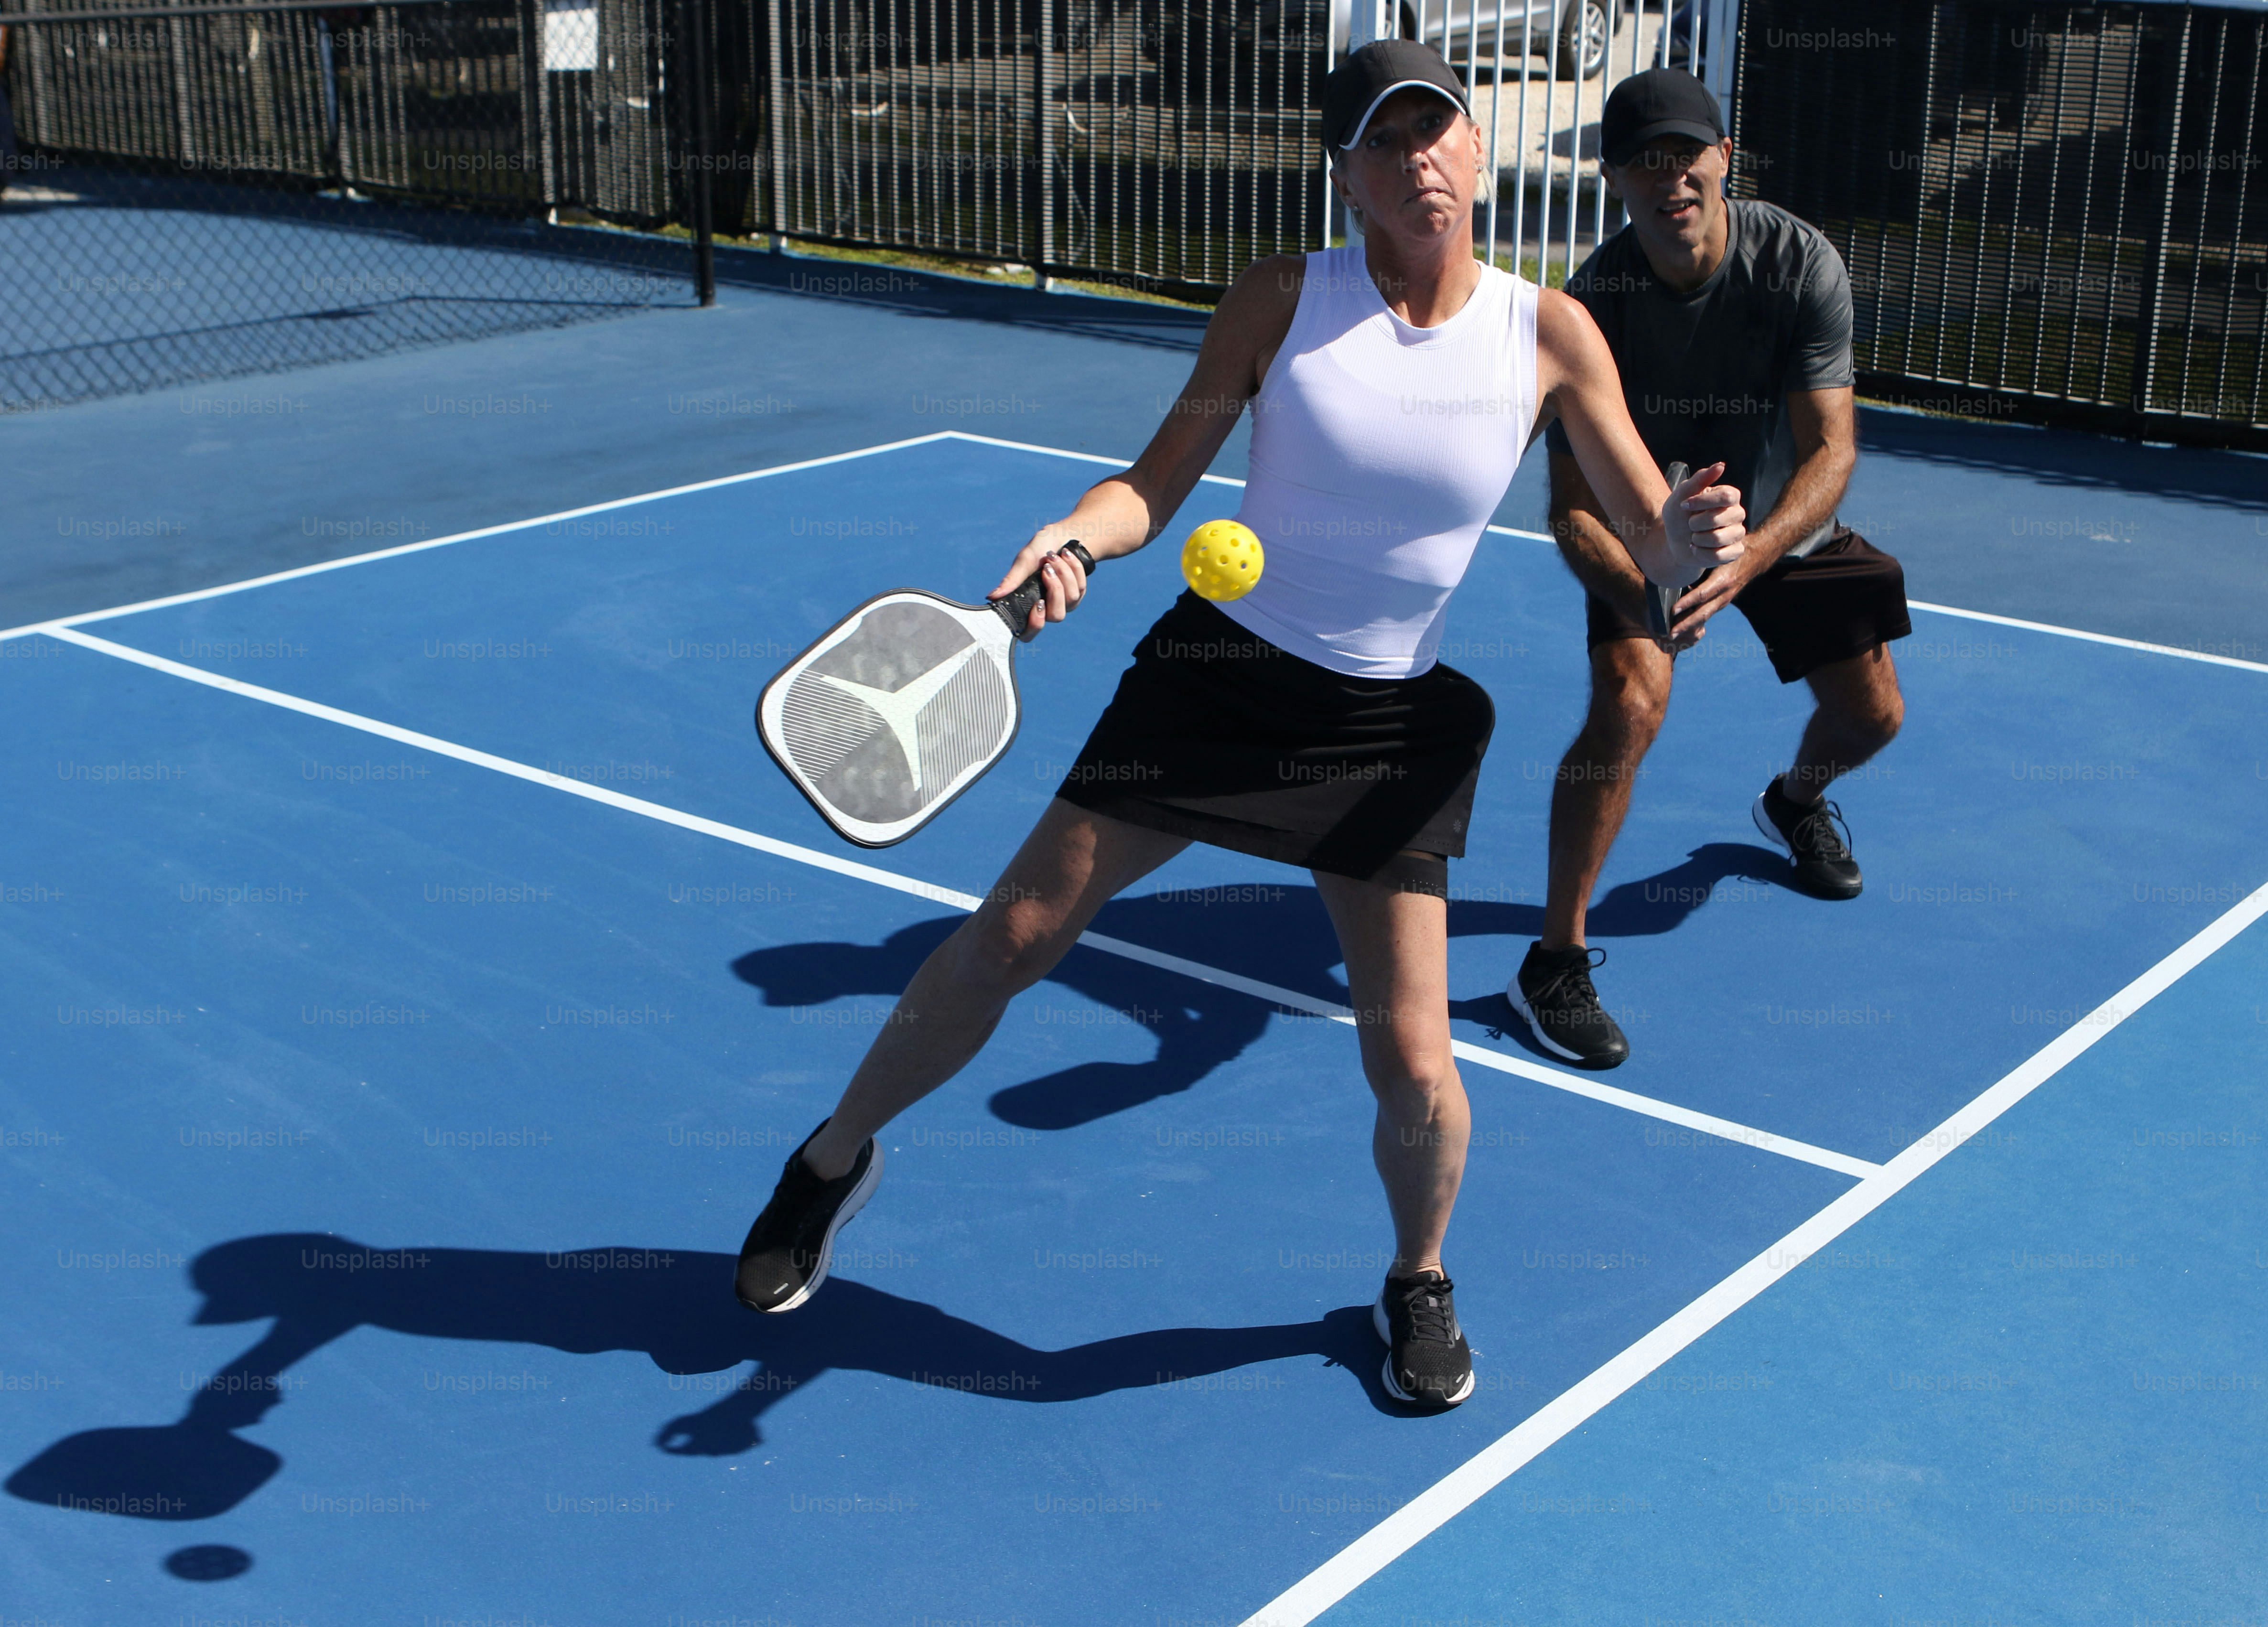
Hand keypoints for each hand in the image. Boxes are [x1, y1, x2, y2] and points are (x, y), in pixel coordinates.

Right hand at [988, 524, 1089, 637]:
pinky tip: (1065, 555)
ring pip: (1071, 598)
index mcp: (1029, 604)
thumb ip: (1011, 580)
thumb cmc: (1038, 550)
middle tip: (1047, 568)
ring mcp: (1065, 603)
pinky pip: (1080, 586)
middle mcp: (1048, 608)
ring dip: (1063, 573)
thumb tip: (992, 597)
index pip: (1030, 632)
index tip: (1038, 603)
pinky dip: (1073, 567)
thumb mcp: (1023, 562)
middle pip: (1057, 616)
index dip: (1035, 625)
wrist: (1061, 536)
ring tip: (1053, 556)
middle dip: (1055, 589)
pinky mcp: (1079, 592)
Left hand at [1664, 461, 1745, 580]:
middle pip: (1718, 519)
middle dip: (1695, 523)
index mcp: (1730, 496)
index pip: (1726, 496)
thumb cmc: (1680, 515)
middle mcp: (1738, 513)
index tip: (1684, 506)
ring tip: (1694, 537)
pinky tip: (1697, 549)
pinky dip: (1701, 554)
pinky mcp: (1735, 552)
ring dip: (1696, 539)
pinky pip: (1719, 556)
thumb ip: (1700, 479)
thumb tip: (1721, 466)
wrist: (1675, 541)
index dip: (1702, 502)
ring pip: (1717, 539)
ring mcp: (1738, 533)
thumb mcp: (1682, 495)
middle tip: (1690, 524)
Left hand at [1666, 558, 1748, 644]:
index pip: (1702, 594)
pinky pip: (1708, 614)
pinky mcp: (1722, 602)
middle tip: (1670, 633)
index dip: (1687, 603)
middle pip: (1703, 612)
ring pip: (1705, 616)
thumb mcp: (1716, 555)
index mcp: (1723, 580)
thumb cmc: (1729, 553)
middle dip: (1686, 624)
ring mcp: (1724, 600)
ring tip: (1673, 635)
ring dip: (1689, 626)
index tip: (1672, 610)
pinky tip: (1682, 628)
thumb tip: (1680, 569)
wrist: (1752, 558)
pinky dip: (1695, 622)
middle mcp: (1724, 594)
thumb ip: (1701, 564)